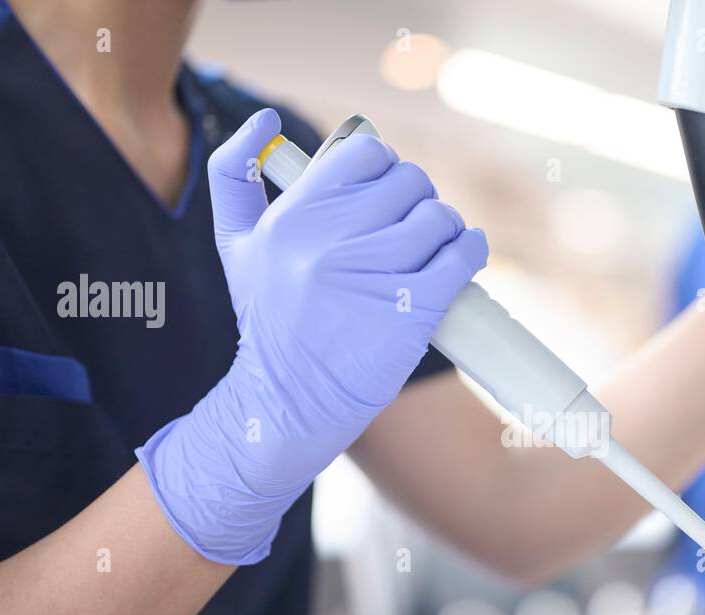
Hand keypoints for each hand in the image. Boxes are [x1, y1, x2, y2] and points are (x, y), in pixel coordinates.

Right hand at [138, 109, 487, 562]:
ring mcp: (374, 279)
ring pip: (438, 218)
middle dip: (415, 199)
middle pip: (408, 182)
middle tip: (408, 225)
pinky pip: (461, 258)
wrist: (287, 405)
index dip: (382, 167)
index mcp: (291, 219)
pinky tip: (464, 253)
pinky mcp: (411, 314)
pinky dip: (471, 249)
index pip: (364, 153)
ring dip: (445, 227)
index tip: (381, 194)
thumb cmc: (269, 323)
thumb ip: (234, 175)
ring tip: (433, 248)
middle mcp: (330, 245)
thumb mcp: (236, 247)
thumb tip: (264, 119)